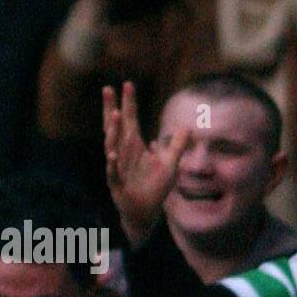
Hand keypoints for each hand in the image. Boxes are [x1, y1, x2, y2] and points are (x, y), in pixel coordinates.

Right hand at [104, 82, 188, 244]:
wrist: (144, 212)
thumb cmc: (154, 187)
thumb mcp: (170, 164)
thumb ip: (177, 145)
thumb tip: (188, 127)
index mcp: (134, 145)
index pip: (130, 119)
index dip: (129, 102)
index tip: (127, 84)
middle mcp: (123, 153)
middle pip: (115, 126)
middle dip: (111, 108)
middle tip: (108, 89)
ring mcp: (117, 167)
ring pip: (112, 145)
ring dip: (113, 131)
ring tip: (116, 115)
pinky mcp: (117, 184)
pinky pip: (113, 173)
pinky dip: (112, 164)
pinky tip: (112, 156)